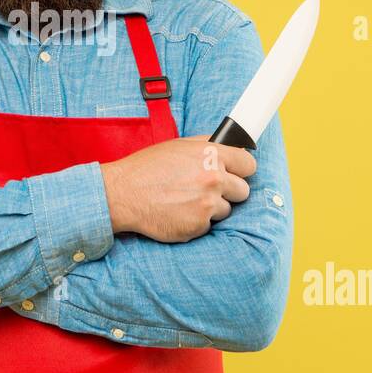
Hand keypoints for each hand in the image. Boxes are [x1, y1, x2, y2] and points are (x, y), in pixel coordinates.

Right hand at [99, 134, 256, 243]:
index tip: (237, 173)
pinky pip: (208, 226)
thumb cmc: (147, 168)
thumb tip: (230, 147)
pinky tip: (178, 213)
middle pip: (243, 191)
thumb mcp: (178, 146)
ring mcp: (207, 205)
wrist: (122, 193)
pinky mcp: (198, 226)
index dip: (242, 170)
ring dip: (211, 208)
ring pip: (226, 210)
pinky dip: (195, 222)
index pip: (249, 164)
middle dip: (229, 191)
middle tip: (208, 190)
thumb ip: (207, 146)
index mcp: (211, 155)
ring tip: (186, 201)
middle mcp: (213, 179)